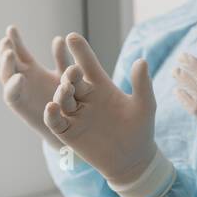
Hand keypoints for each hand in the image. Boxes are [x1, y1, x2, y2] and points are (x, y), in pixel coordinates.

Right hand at [0, 25, 68, 146]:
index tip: (12, 27)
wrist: (68, 125)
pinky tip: (19, 77)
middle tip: (7, 40)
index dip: (15, 40)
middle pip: (9, 62)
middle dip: (6, 51)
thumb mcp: (65, 74)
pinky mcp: (20, 106)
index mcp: (30, 69)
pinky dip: (14, 87)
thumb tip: (60, 38)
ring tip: (9, 53)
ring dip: (6, 65)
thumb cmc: (66, 98)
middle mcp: (20, 79)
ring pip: (7, 76)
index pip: (19, 51)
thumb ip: (61, 58)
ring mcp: (18, 92)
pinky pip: (13, 96)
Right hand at [42, 33, 157, 185]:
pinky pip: (55, 121)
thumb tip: (142, 60)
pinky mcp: (68, 132)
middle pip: (72, 81)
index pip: (88, 64)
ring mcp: (75, 114)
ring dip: (62, 92)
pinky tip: (53, 107)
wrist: (134, 160)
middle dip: (70, 74)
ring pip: (62, 99)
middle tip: (72, 69)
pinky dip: (52, 114)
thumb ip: (142, 84)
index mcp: (102, 87)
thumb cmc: (140, 129)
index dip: (80, 51)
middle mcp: (85, 98)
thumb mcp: (144, 105)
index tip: (71, 36)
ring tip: (66, 87)